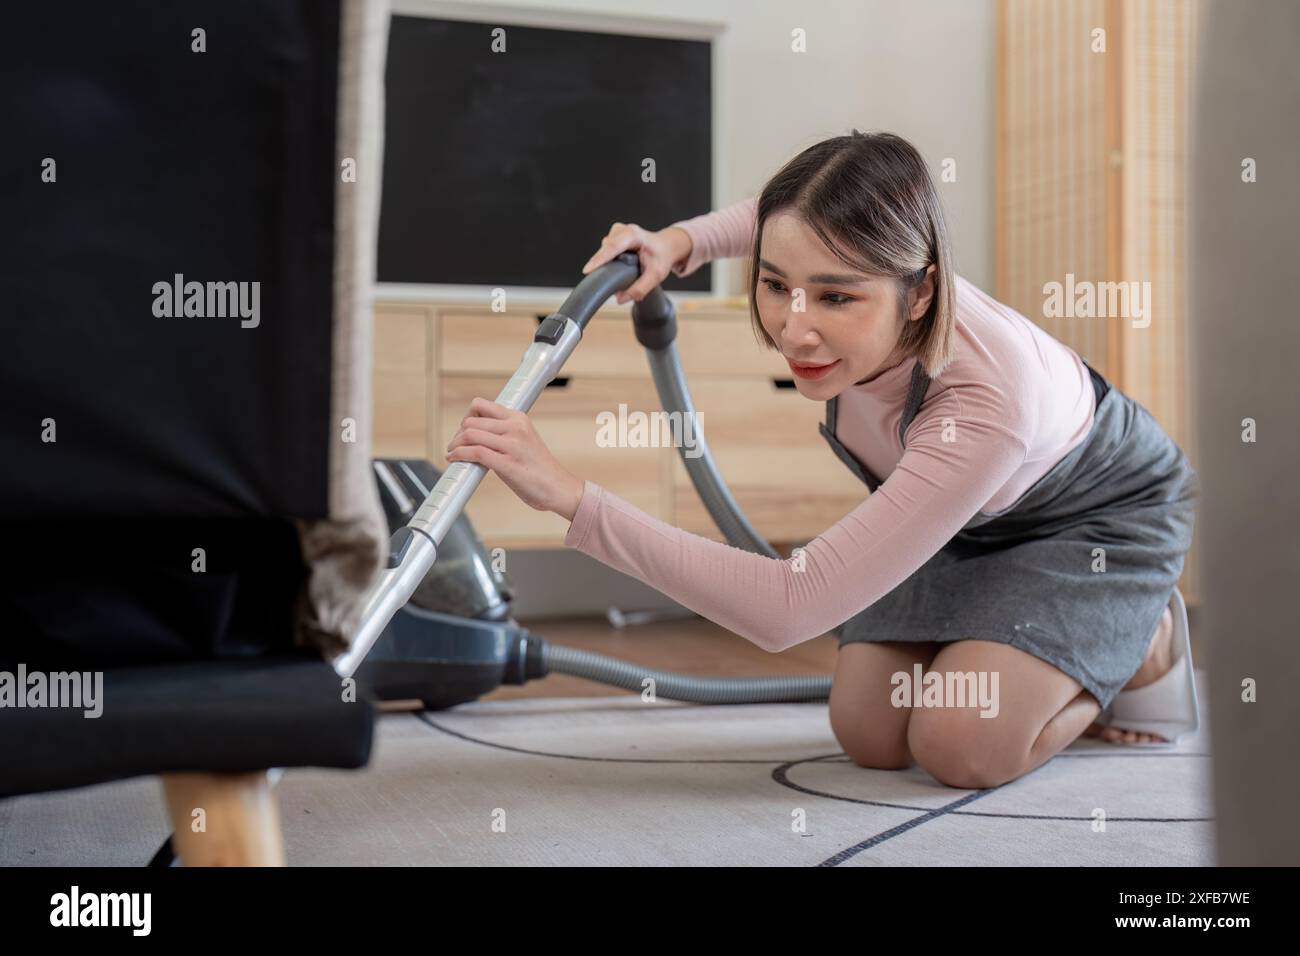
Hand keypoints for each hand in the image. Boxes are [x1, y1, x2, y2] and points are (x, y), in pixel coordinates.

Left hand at [445, 397, 585, 519]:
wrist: (559, 488)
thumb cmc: (539, 469)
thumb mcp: (523, 441)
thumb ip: (502, 434)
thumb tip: (475, 435)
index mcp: (518, 419)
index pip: (481, 405)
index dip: (466, 417)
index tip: (463, 431)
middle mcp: (515, 427)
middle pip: (471, 420)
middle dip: (458, 434)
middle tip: (456, 445)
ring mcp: (512, 445)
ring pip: (470, 434)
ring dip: (455, 444)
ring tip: (453, 453)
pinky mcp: (508, 464)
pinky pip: (475, 452)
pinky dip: (459, 455)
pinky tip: (455, 459)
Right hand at [581, 222, 692, 303]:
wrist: (666, 246)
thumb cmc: (661, 257)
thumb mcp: (656, 276)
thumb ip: (640, 289)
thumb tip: (620, 298)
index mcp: (633, 235)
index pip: (613, 247)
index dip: (599, 259)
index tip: (588, 270)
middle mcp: (623, 230)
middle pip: (605, 250)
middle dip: (603, 266)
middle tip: (608, 281)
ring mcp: (616, 232)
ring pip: (604, 251)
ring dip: (608, 263)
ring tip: (624, 269)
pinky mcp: (613, 236)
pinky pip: (605, 251)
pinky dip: (609, 260)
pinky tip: (620, 264)